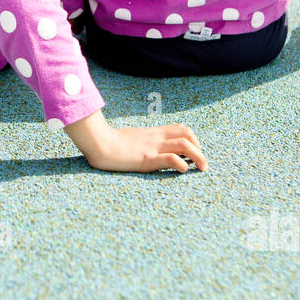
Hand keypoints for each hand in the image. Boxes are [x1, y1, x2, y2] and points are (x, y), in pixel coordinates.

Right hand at [66, 110, 206, 173]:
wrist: (97, 142)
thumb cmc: (109, 142)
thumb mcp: (131, 138)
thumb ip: (142, 141)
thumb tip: (145, 148)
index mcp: (153, 133)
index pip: (181, 129)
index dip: (194, 139)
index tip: (195, 152)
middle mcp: (156, 138)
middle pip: (188, 135)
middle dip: (200, 149)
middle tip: (202, 164)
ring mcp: (152, 148)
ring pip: (185, 145)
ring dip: (198, 157)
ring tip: (202, 169)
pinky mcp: (147, 159)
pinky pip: (171, 158)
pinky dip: (182, 164)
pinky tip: (182, 171)